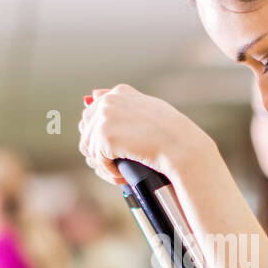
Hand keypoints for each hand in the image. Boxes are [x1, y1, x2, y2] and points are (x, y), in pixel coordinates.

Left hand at [77, 84, 212, 185]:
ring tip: (120, 172)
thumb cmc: (171, 131)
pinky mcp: (105, 138)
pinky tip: (123, 174)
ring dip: (103, 164)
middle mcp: (108, 102)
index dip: (97, 136)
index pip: (91, 114)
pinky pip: (98, 161)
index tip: (112, 150)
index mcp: (118, 93)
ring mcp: (105, 118)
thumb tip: (93, 95)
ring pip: (89, 148)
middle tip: (115, 166)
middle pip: (86, 132)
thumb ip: (122, 101)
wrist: (181, 147)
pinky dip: (109, 172)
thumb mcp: (147, 107)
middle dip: (98, 152)